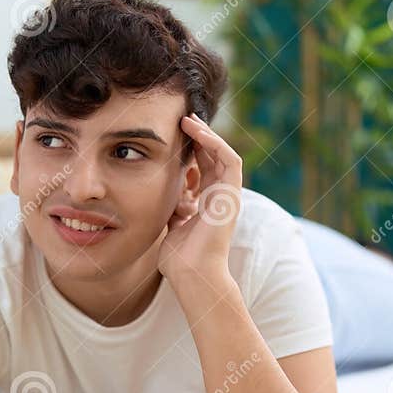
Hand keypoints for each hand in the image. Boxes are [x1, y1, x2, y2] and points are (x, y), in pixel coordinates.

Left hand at [158, 112, 243, 283]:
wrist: (192, 274)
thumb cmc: (179, 259)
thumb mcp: (169, 224)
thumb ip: (170, 207)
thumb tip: (161, 193)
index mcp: (206, 204)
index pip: (201, 170)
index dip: (189, 151)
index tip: (172, 136)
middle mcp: (219, 198)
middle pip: (212, 158)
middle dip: (198, 137)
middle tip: (181, 119)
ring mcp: (227, 196)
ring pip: (222, 154)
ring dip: (207, 135)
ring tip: (188, 120)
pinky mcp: (232, 194)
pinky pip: (229, 159)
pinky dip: (216, 143)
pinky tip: (198, 132)